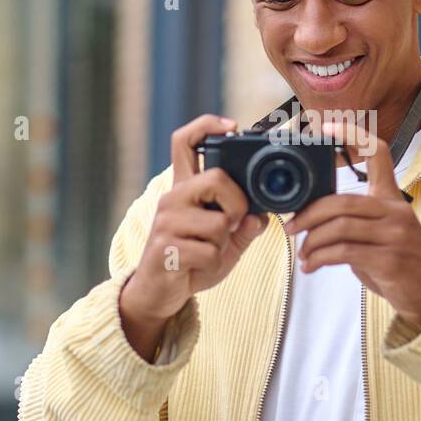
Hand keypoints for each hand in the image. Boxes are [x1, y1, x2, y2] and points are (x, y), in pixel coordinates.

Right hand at [120, 114, 268, 348]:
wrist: (158, 294)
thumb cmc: (192, 262)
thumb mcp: (224, 243)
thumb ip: (245, 227)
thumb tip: (261, 215)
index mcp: (185, 189)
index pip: (185, 142)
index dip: (207, 126)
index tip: (232, 126)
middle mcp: (172, 199)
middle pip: (216, 179)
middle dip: (237, 205)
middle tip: (231, 225)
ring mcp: (166, 222)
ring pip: (219, 223)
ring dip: (223, 244)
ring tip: (207, 252)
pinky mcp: (165, 248)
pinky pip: (209, 252)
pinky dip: (213, 264)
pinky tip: (197, 267)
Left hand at [284, 118, 420, 328]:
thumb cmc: (400, 261)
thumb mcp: (383, 231)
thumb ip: (356, 218)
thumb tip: (311, 215)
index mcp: (392, 197)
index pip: (377, 154)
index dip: (352, 136)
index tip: (326, 128)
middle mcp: (395, 211)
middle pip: (341, 201)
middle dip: (308, 214)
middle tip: (290, 227)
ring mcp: (394, 235)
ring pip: (339, 227)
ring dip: (312, 241)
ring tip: (303, 253)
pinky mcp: (389, 260)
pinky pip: (344, 252)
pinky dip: (320, 259)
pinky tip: (311, 266)